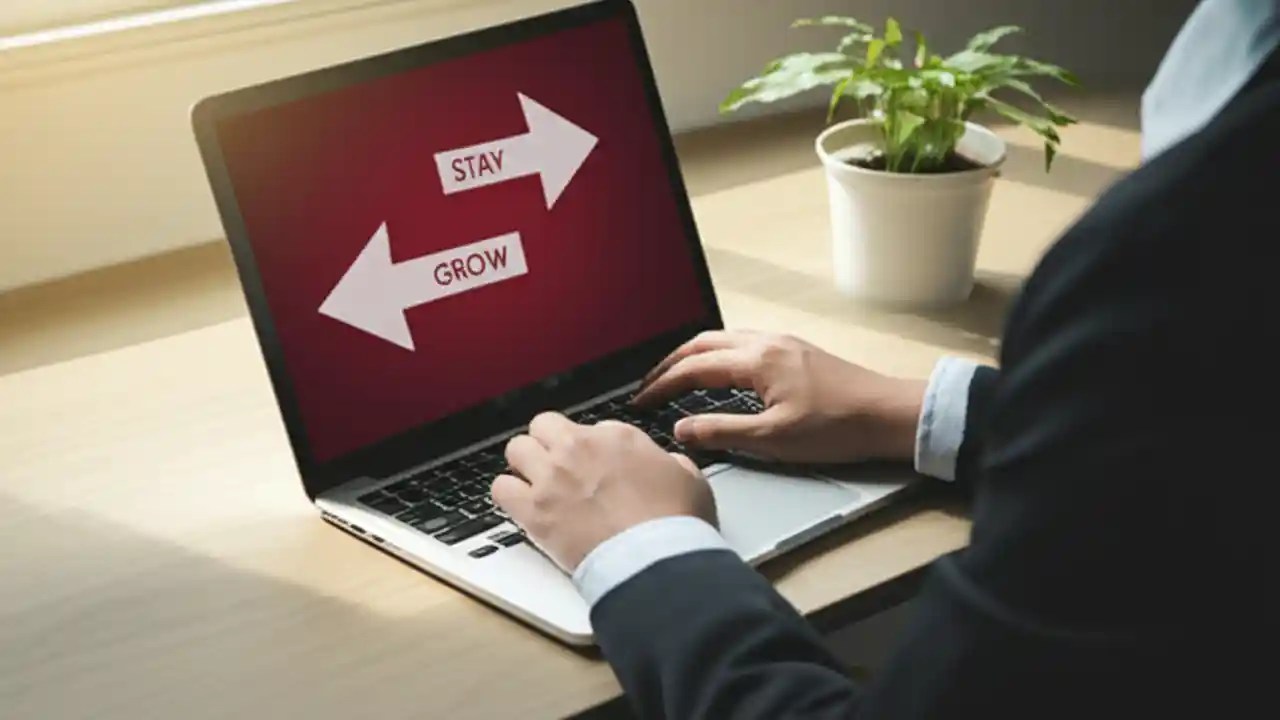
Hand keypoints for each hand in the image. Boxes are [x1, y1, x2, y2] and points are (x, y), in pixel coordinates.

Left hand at [491, 412, 716, 571]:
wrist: (653, 561)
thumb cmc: (675, 524)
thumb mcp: (690, 479)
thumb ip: (672, 463)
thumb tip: (668, 465)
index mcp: (617, 437)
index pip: (590, 428)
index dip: (590, 449)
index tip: (594, 466)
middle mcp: (579, 448)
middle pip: (544, 426)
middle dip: (548, 444)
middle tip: (557, 467)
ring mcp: (552, 477)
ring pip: (516, 449)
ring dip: (524, 465)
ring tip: (535, 485)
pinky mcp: (533, 510)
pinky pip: (499, 487)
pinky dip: (508, 495)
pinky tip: (520, 506)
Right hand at [633, 330, 925, 463]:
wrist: (889, 415)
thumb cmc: (836, 428)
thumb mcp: (773, 439)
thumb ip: (721, 432)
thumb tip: (680, 428)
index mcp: (756, 359)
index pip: (693, 367)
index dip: (662, 385)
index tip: (640, 401)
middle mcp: (766, 341)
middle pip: (703, 343)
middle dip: (671, 363)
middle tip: (649, 385)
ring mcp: (783, 343)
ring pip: (724, 339)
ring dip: (695, 355)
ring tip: (676, 377)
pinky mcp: (796, 351)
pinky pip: (744, 342)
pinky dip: (718, 355)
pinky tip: (720, 374)